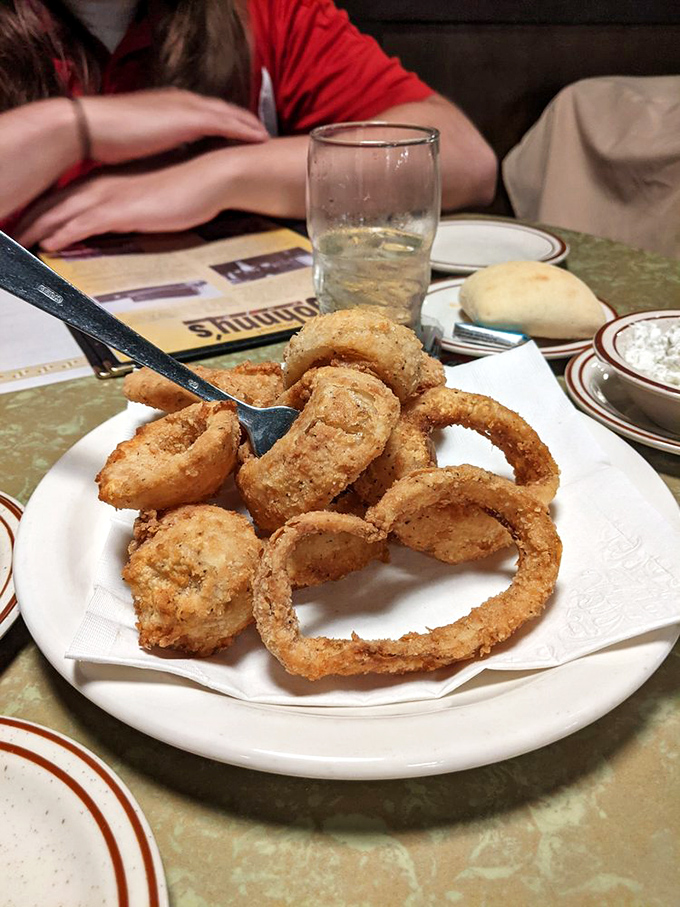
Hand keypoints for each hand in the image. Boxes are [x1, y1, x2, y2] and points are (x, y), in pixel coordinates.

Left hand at [15, 156, 228, 249]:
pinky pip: (84, 224)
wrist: (210, 178)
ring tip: (22, 244)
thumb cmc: (188, 188)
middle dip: (31, 221)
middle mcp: (104, 186)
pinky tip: (50, 244)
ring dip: (39, 229)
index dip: (44, 211)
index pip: (66, 197)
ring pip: (63, 214)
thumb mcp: (154, 200)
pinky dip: (64, 234)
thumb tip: (125, 221)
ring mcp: (111, 197)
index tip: (29, 225)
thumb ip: (134, 208)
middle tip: (14, 238)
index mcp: (110, 182)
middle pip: (56, 204)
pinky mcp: (123, 210)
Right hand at [80, 88, 267, 162]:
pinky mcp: (191, 119)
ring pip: (231, 113)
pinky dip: (245, 129)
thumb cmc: (107, 140)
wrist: (93, 128)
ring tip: (267, 136)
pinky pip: (227, 123)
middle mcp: (182, 101)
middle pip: (224, 109)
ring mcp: (187, 107)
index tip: (240, 132)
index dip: (225, 121)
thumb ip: (157, 146)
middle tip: (263, 132)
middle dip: (244, 119)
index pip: (206, 111)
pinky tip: (260, 138)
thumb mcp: (140, 143)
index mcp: (170, 106)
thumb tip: (165, 162)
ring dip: (251, 124)